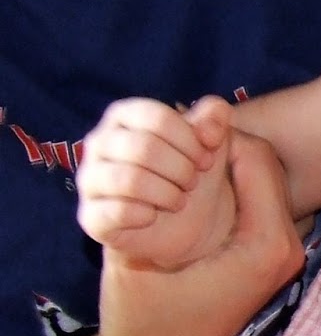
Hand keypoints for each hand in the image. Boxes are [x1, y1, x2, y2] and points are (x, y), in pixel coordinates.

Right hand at [78, 95, 237, 268]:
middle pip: (144, 148)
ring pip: (130, 180)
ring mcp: (90, 178)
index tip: (207, 160)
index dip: (191, 142)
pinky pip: (117, 212)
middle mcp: (100, 142)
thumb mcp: (213, 144)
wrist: (188, 225)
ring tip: (179, 200)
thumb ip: (215, 118)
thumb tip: (216, 110)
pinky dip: (145, 215)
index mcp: (125, 115)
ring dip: (168, 194)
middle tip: (192, 183)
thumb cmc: (192, 175)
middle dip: (182, 170)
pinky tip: (154, 216)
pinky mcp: (90, 215)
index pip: (158, 117)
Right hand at [93, 128, 303, 335]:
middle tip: (183, 157)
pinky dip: (229, 186)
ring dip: (224, 166)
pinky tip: (195, 195)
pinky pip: (258, 198)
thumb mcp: (138, 244)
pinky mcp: (270, 256)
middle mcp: (285, 247)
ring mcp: (282, 253)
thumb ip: (171, 184)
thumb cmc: (142, 311)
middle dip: (220, 151)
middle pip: (264, 162)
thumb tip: (204, 114)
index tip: (178, 151)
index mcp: (268, 245)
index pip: (255, 155)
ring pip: (262, 177)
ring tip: (186, 176)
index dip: (211, 141)